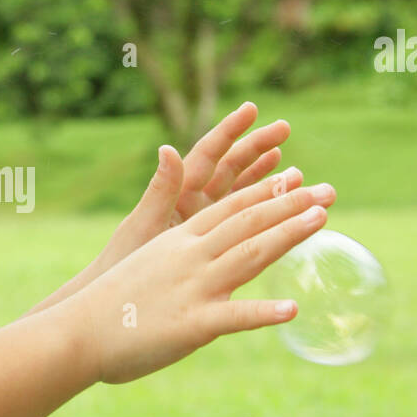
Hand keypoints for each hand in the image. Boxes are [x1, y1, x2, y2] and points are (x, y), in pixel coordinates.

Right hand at [70, 170, 336, 384]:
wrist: (76, 332)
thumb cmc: (108, 301)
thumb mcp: (141, 256)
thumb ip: (170, 237)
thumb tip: (175, 204)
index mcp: (179, 241)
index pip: (231, 208)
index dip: (267, 192)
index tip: (297, 179)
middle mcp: (190, 256)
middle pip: (249, 223)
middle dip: (291, 204)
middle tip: (329, 191)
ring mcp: (193, 288)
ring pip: (249, 255)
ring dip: (289, 236)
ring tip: (324, 221)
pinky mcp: (192, 325)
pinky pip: (234, 318)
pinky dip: (263, 314)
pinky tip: (293, 310)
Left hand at [87, 102, 290, 285]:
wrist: (118, 307)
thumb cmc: (123, 265)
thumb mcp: (143, 227)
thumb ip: (160, 191)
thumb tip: (167, 148)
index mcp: (176, 193)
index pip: (207, 154)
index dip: (228, 131)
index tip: (251, 109)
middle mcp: (193, 203)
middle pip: (230, 168)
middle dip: (257, 148)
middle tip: (284, 130)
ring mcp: (206, 224)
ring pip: (242, 194)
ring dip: (269, 180)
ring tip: (297, 172)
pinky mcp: (216, 247)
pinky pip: (245, 224)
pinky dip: (265, 214)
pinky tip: (288, 210)